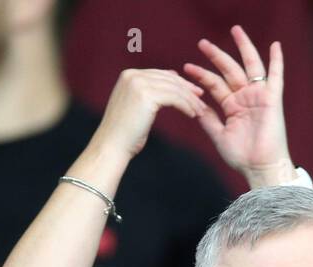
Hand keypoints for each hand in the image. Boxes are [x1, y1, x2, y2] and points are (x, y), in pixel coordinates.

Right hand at [88, 68, 207, 162]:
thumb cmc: (124, 133)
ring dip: (189, 100)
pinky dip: (186, 106)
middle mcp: (132, 75)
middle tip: (202, 100)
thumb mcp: (136, 107)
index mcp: (128, 75)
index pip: (160, 75)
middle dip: (187, 90)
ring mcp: (138, 83)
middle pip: (169, 79)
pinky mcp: (146, 95)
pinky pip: (174, 98)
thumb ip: (149, 92)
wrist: (111, 146)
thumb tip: (170, 81)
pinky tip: (193, 115)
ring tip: (200, 111)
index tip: (193, 92)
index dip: (179, 83)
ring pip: (174, 88)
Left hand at [184, 26, 294, 187]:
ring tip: (235, 30)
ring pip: (250, 67)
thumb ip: (208, 119)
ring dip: (243, 48)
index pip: (215, 85)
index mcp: (232, 107)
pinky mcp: (272, 100)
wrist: (260, 169)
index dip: (201, 75)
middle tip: (202, 43)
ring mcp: (259, 97)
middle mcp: (245, 99)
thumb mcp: (219, 136)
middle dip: (216, 56)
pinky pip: (276, 77)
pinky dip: (276, 61)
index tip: (185, 68)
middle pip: (230, 70)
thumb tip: (193, 106)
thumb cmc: (243, 158)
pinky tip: (275, 45)